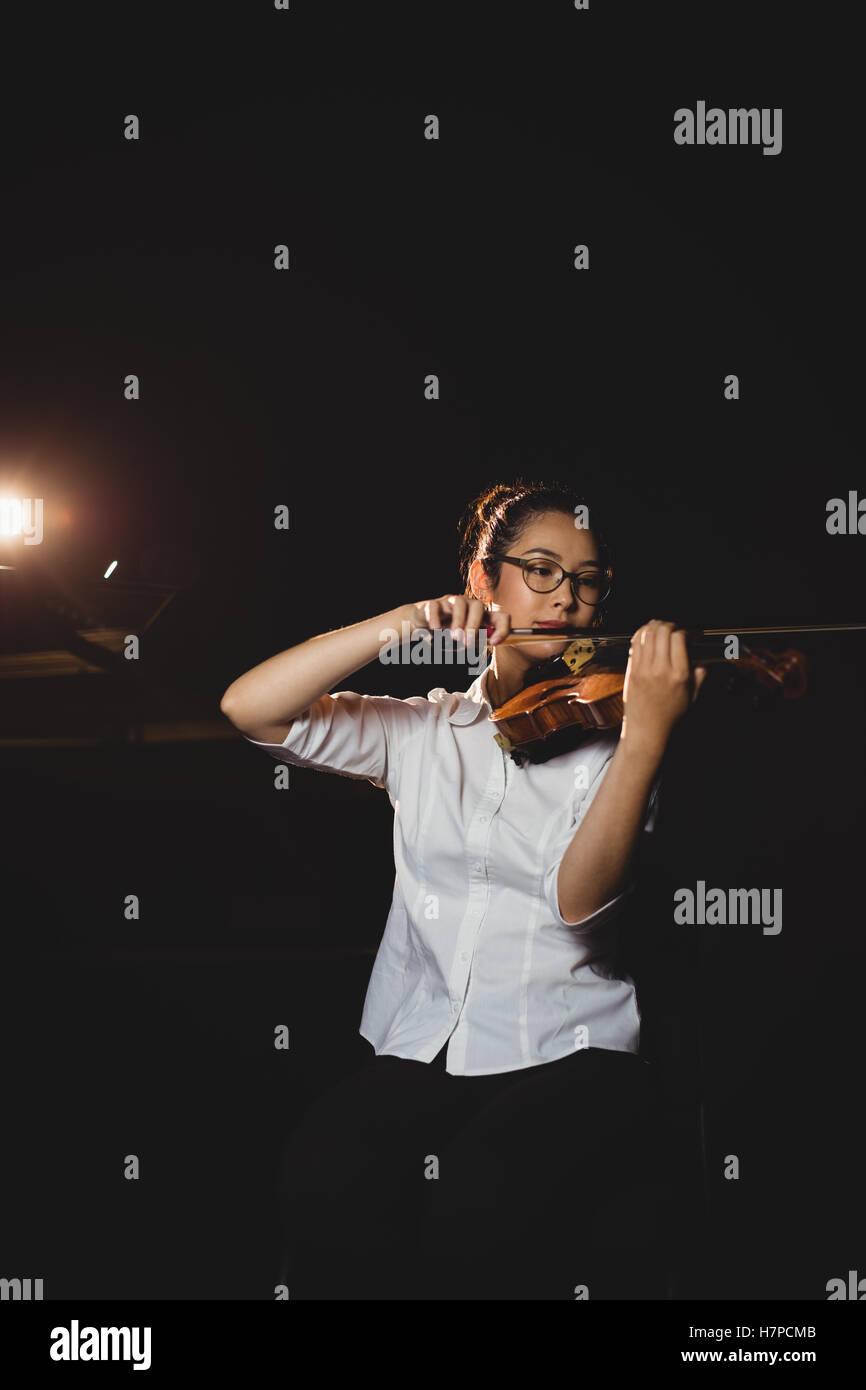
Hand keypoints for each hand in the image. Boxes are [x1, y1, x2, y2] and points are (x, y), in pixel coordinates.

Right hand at [403, 595, 511, 645]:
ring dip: (459, 621)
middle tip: (468, 642)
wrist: (421, 626)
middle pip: (478, 606)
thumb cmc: (447, 634)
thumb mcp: (463, 641)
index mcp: (480, 617)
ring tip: (454, 637)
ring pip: (459, 603)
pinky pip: (436, 606)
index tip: (494, 643)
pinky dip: (436, 618)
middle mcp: (468, 606)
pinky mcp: (433, 604)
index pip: (499, 617)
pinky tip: (435, 629)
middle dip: (474, 624)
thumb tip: (485, 642)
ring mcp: (450, 603)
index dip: (501, 628)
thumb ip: (475, 641)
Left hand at [621, 619, 706, 756]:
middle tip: (673, 629)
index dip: (684, 632)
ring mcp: (643, 668)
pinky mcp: (632, 670)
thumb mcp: (692, 698)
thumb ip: (699, 678)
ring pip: (647, 634)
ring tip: (660, 628)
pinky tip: (646, 635)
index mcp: (679, 674)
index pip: (679, 638)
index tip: (686, 636)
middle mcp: (660, 668)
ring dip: (654, 626)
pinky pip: (634, 643)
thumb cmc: (669, 716)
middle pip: (662, 631)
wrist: (646, 730)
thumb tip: (701, 664)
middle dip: (669, 625)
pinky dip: (640, 634)